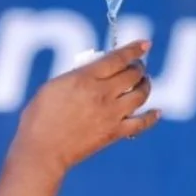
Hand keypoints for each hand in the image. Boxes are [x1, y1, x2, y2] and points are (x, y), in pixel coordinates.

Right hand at [16, 41, 159, 171]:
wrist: (42, 151)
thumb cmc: (39, 117)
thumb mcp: (53, 86)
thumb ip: (77, 75)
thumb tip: (95, 68)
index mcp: (85, 78)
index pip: (117, 58)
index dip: (134, 49)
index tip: (145, 44)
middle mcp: (102, 94)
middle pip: (132, 74)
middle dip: (138, 67)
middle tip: (137, 66)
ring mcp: (111, 114)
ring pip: (140, 94)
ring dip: (145, 85)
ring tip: (144, 82)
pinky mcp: (114, 133)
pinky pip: (141, 123)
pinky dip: (151, 117)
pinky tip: (156, 112)